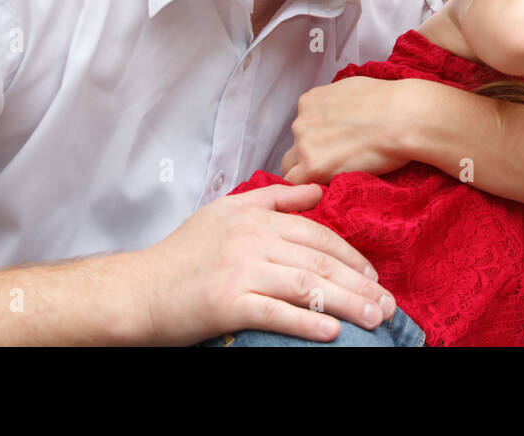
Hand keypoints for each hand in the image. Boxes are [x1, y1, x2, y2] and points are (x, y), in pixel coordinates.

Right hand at [126, 183, 396, 344]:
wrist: (136, 291)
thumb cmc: (181, 255)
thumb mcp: (224, 212)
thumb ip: (273, 200)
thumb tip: (317, 191)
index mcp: (254, 218)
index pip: (316, 234)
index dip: (351, 255)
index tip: (374, 275)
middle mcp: (251, 240)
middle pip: (318, 261)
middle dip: (360, 284)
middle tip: (388, 305)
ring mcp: (239, 271)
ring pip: (305, 286)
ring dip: (346, 304)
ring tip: (374, 320)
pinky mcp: (226, 303)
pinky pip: (275, 313)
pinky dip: (306, 322)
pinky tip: (331, 332)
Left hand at [281, 77, 418, 183]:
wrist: (402, 116)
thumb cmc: (390, 103)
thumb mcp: (353, 90)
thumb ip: (336, 105)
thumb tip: (341, 115)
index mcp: (309, 101)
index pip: (302, 129)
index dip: (317, 142)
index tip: (335, 148)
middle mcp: (301, 120)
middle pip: (295, 148)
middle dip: (310, 158)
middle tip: (338, 165)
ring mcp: (304, 143)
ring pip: (291, 169)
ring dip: (309, 175)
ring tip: (338, 179)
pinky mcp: (312, 166)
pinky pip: (296, 186)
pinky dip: (308, 191)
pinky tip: (328, 190)